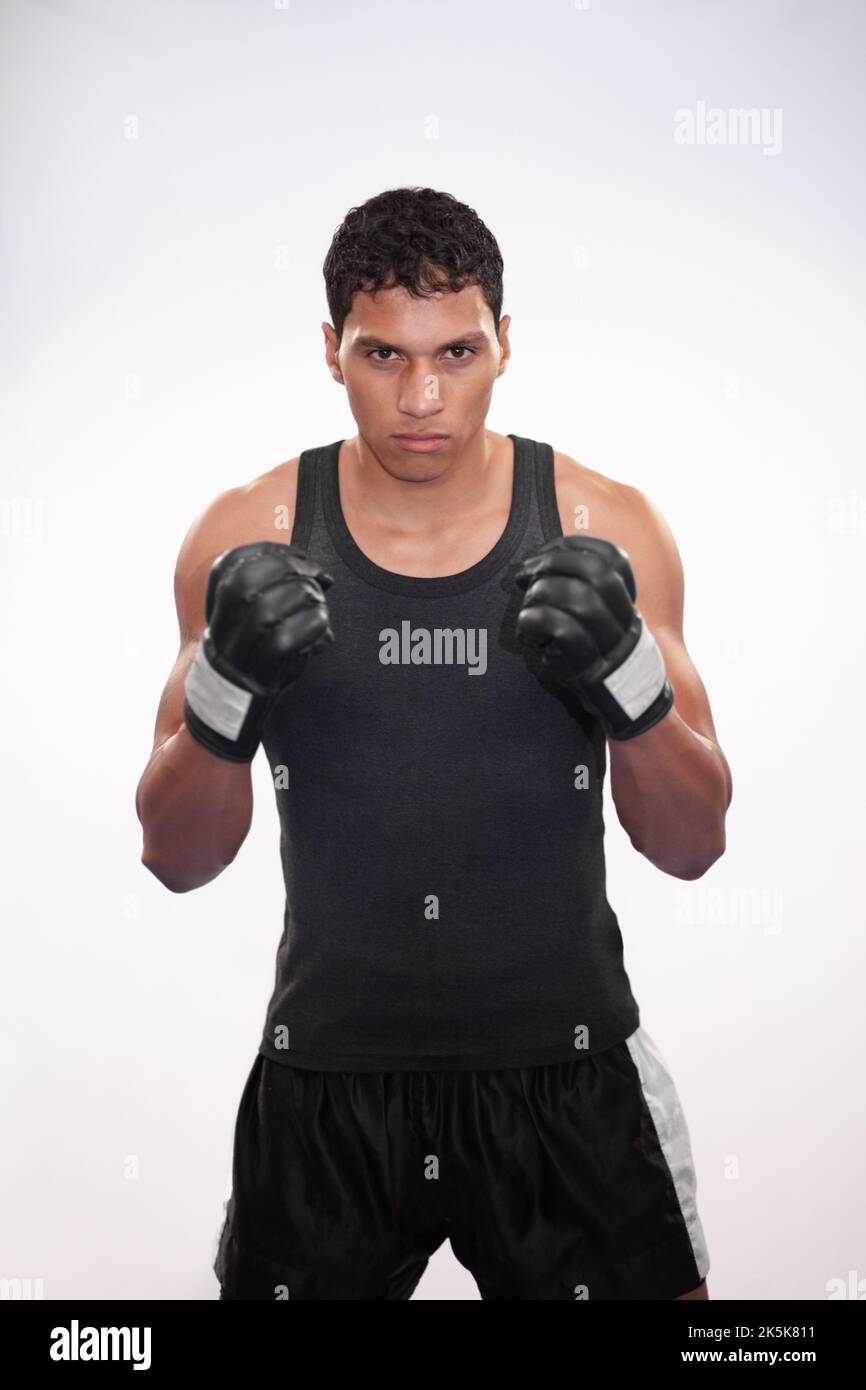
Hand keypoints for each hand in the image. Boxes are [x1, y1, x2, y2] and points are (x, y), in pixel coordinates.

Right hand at [184, 541, 333, 761]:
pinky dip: (309, 628)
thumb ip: (271, 595)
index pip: (231, 564)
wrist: (228, 714)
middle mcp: (221, 629)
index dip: (270, 553)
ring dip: (302, 598)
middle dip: (288, 570)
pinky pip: (283, 642)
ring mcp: (236, 653)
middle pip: (247, 581)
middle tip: (318, 577)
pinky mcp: (256, 676)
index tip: (301, 558)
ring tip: (320, 603)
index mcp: (217, 611)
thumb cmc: (253, 662)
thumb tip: (319, 575)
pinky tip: (323, 630)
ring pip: (264, 609)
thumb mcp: (250, 624)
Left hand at [513, 534, 672, 740]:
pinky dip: (535, 620)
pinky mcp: (590, 668)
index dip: (573, 546)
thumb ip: (581, 592)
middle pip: (597, 573)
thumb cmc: (599, 659)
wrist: (629, 710)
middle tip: (525, 572)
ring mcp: (610, 645)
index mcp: (627, 602)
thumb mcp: (602, 621)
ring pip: (579, 599)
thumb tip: (537, 564)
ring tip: (527, 603)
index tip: (543, 553)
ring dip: (542, 593)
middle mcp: (625, 620)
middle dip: (553, 562)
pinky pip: (562, 630)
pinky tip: (526, 627)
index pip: (612, 557)